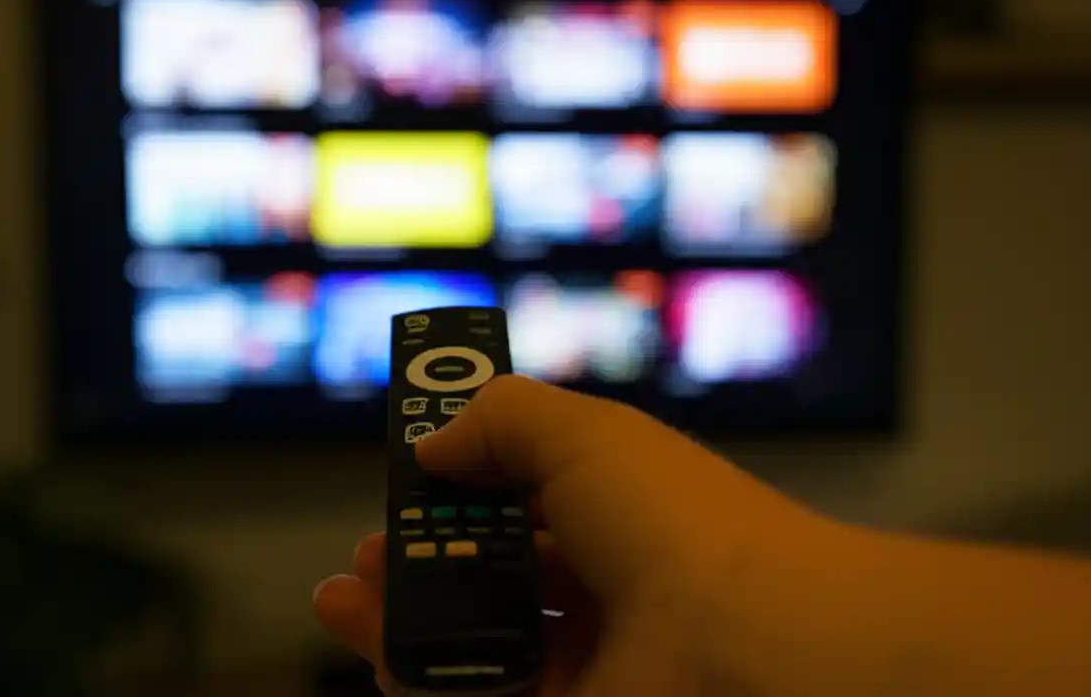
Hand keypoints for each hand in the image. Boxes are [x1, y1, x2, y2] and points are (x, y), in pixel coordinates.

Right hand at [313, 375, 828, 694]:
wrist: (747, 646)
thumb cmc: (670, 522)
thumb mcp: (583, 434)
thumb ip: (501, 420)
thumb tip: (434, 445)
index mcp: (618, 513)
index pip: (527, 500)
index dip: (464, 490)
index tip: (409, 484)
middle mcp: (605, 588)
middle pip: (493, 576)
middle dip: (419, 563)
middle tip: (365, 556)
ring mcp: (589, 661)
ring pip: (477, 641)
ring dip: (401, 620)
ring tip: (343, 600)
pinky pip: (481, 693)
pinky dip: (424, 676)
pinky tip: (380, 653)